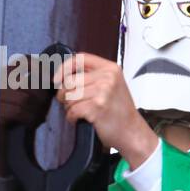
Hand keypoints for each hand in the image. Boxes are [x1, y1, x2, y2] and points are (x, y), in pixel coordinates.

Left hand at [54, 53, 156, 169]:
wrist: (132, 132)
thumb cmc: (120, 112)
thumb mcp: (113, 85)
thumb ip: (93, 76)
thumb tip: (64, 75)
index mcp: (110, 69)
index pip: (80, 59)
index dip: (63, 68)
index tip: (57, 79)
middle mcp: (107, 77)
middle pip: (70, 80)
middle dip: (64, 94)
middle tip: (70, 103)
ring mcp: (103, 92)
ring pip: (70, 96)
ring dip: (69, 107)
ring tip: (79, 112)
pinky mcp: (97, 107)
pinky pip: (73, 110)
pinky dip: (72, 117)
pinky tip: (79, 119)